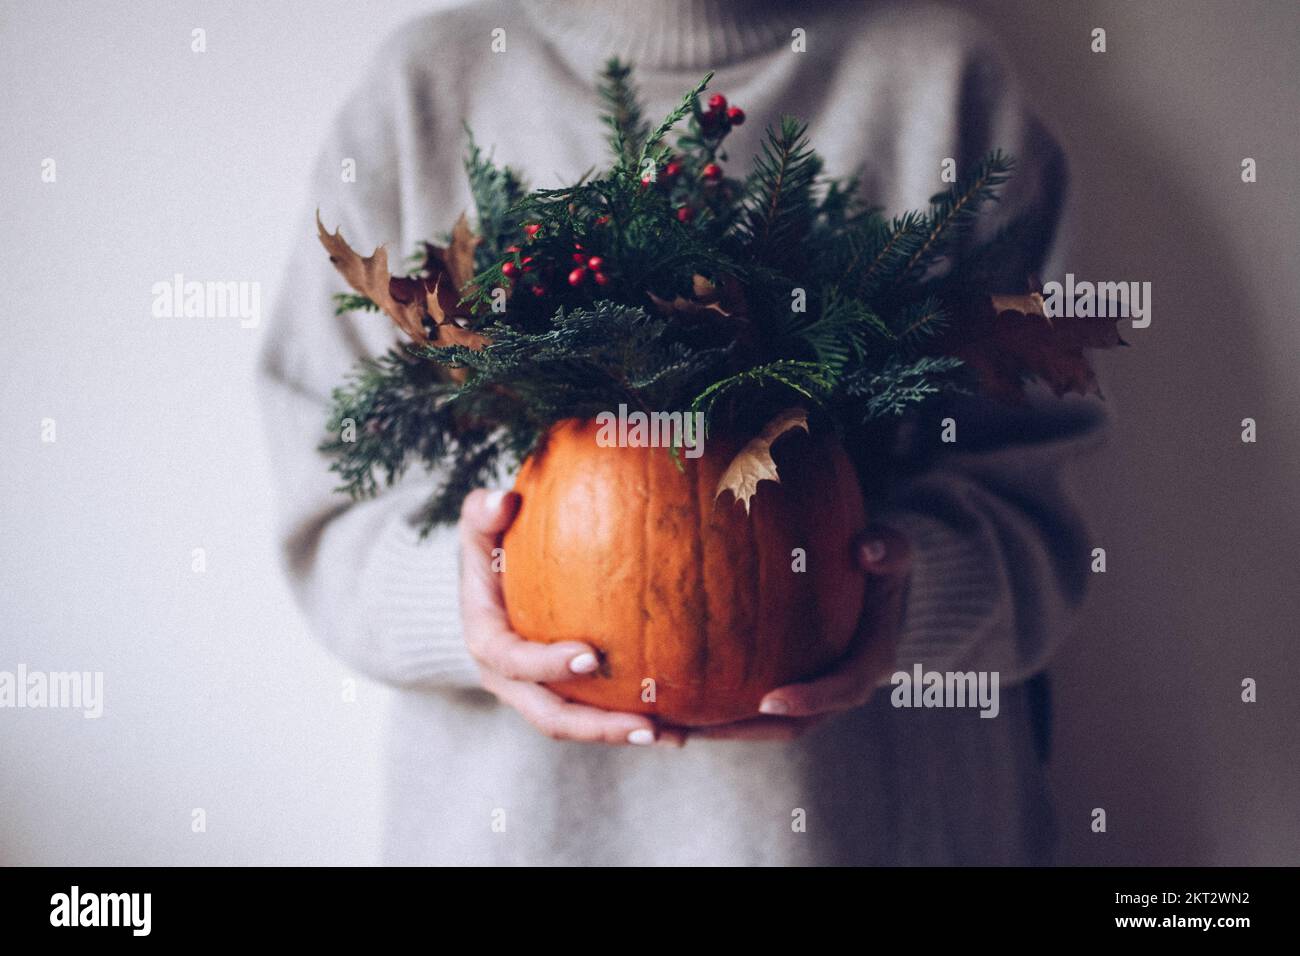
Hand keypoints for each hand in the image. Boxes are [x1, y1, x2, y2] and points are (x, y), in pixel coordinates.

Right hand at [459, 489, 684, 746]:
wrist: (492, 583)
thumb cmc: (490, 547)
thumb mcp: (480, 526)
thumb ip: (484, 513)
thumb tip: (502, 499)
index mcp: (487, 643)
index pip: (512, 662)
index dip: (546, 666)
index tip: (589, 656)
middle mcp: (510, 681)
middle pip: (551, 716)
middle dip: (597, 726)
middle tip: (646, 722)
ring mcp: (538, 694)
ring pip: (579, 726)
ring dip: (624, 733)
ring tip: (674, 734)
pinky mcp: (565, 697)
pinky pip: (598, 715)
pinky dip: (634, 720)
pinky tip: (681, 721)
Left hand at [689, 525, 912, 741]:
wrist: (873, 581)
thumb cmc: (879, 561)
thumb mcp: (892, 552)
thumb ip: (886, 551)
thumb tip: (866, 550)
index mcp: (870, 662)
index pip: (843, 689)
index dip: (810, 700)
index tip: (768, 701)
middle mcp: (839, 687)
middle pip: (794, 724)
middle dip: (747, 730)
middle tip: (699, 728)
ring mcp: (812, 693)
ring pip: (767, 724)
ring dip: (722, 729)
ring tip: (671, 727)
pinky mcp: (787, 686)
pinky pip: (752, 705)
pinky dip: (718, 709)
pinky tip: (674, 705)